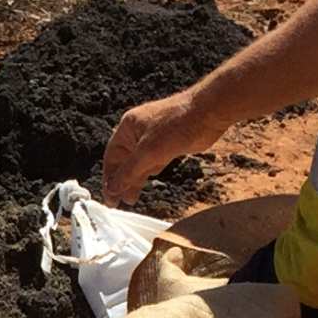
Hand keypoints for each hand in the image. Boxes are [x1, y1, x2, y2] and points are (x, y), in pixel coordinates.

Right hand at [102, 91, 211, 206]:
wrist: (208, 114)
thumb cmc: (177, 125)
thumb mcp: (148, 152)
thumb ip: (129, 172)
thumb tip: (112, 189)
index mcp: (128, 128)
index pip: (112, 157)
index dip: (109, 178)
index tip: (110, 198)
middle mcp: (138, 132)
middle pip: (124, 161)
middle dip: (122, 182)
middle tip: (120, 203)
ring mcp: (153, 138)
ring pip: (139, 163)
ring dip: (135, 180)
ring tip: (131, 199)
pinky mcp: (167, 144)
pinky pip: (152, 162)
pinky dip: (148, 173)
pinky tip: (145, 183)